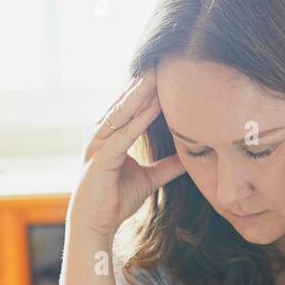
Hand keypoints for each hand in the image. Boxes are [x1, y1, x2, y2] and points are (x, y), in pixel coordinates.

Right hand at [68, 68, 185, 240]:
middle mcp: (100, 134)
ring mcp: (97, 144)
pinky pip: (124, 135)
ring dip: (141, 93)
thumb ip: (167, 167)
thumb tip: (189, 159)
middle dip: (144, 81)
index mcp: (109, 135)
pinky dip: (140, 120)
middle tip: (163, 59)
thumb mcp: (149, 179)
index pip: (129, 105)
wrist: (95, 225)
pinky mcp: (100, 159)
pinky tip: (155, 106)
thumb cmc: (115, 200)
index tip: (166, 70)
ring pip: (123, 112)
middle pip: (125, 102)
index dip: (147, 88)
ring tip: (159, 73)